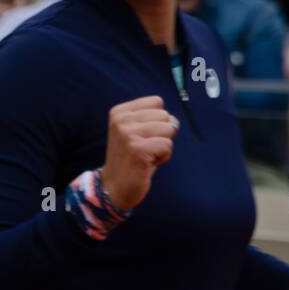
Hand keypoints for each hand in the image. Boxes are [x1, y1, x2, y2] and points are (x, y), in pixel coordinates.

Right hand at [99, 95, 177, 210]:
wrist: (114, 187)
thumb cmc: (132, 158)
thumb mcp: (136, 131)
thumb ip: (154, 119)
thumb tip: (174, 122)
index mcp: (120, 112)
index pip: (157, 102)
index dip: (158, 120)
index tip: (143, 136)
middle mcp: (121, 120)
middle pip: (165, 115)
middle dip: (162, 134)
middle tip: (145, 148)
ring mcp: (128, 134)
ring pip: (168, 129)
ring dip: (163, 146)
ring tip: (147, 155)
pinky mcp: (137, 150)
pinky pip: (167, 146)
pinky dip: (163, 157)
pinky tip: (148, 164)